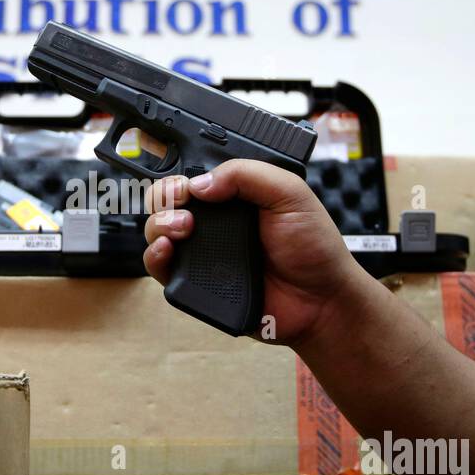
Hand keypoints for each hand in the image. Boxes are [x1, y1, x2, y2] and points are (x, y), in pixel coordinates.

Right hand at [143, 159, 362, 345]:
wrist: (320, 300)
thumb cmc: (313, 247)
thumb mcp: (289, 193)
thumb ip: (247, 175)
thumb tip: (199, 183)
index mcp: (234, 196)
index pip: (193, 177)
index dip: (180, 177)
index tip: (185, 185)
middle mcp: (214, 222)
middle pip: (167, 201)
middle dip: (164, 198)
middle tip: (184, 206)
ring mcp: (203, 252)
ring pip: (158, 231)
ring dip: (159, 224)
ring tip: (182, 230)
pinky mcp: (197, 283)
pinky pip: (162, 270)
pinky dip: (154, 257)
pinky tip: (166, 251)